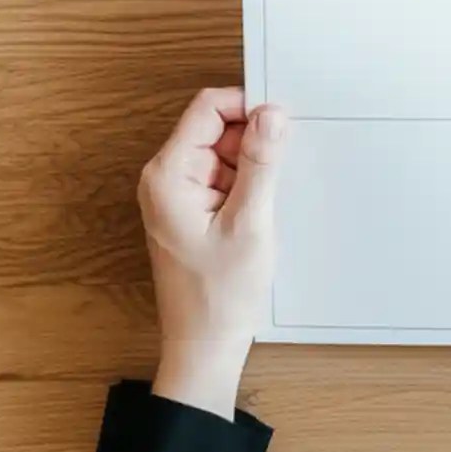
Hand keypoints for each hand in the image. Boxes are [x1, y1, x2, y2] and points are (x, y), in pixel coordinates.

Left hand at [137, 87, 286, 418]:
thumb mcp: (249, 222)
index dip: (248, 108)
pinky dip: (250, 187)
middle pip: (219, 128)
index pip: (208, 108)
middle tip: (275, 181)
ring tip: (262, 210)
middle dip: (255, 144)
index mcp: (168, 174)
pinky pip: (228, 177)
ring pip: (228, 153)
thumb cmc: (217, 295)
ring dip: (255, 169)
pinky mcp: (195, 208)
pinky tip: (258, 216)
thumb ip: (262, 163)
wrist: (206, 343)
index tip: (283, 123)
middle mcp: (167, 177)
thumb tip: (273, 114)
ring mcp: (180, 193)